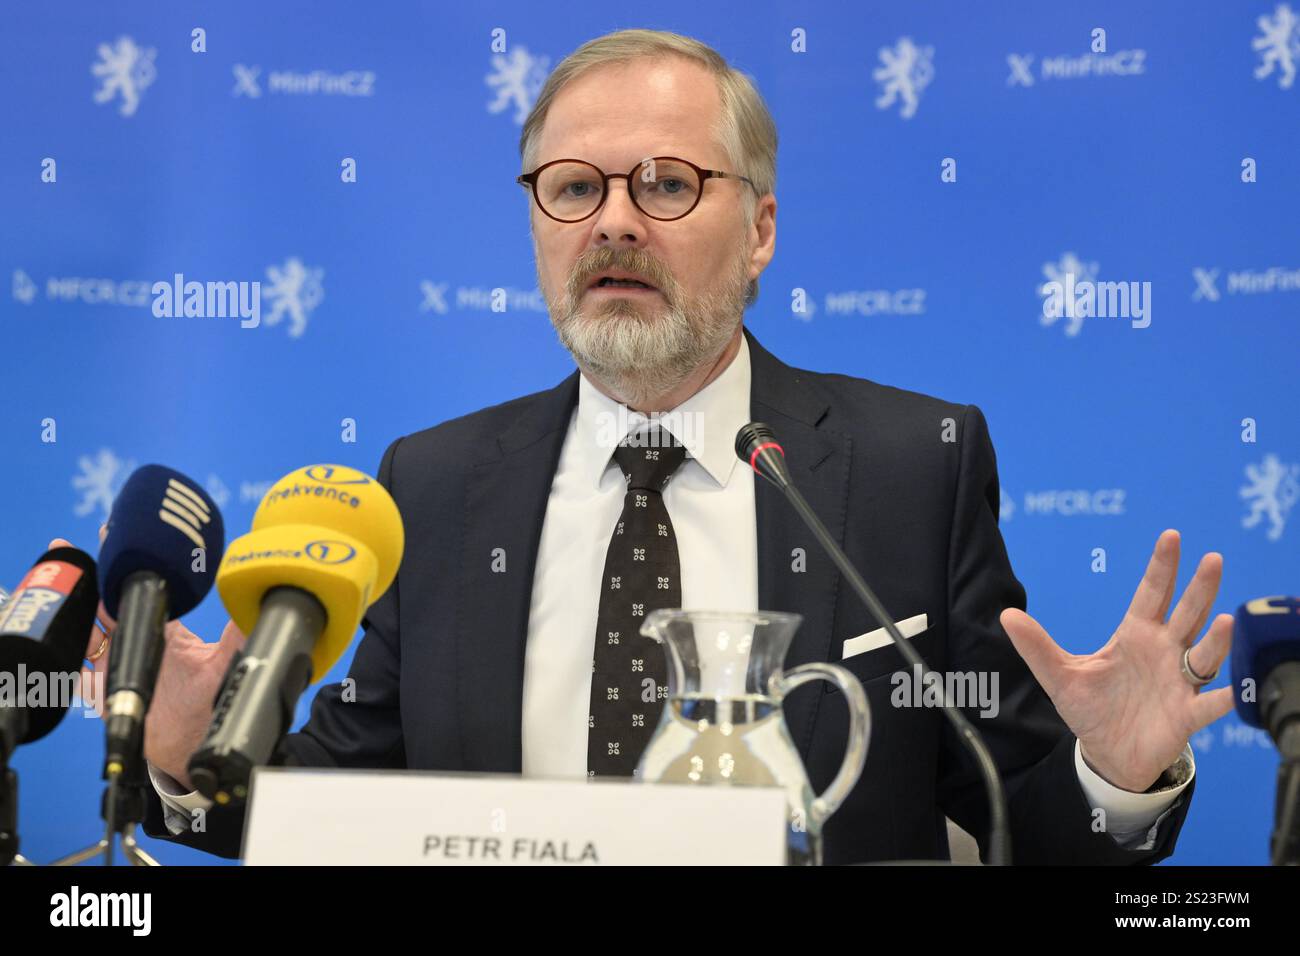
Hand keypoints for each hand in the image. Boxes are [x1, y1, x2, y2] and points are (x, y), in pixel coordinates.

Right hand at [53, 531, 246, 791]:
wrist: (193, 751)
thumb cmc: (212, 707)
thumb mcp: (229, 662)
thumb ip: (241, 632)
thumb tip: (263, 600)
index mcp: (169, 632)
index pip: (148, 591)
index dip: (133, 567)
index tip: (121, 537)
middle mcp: (143, 643)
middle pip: (114, 603)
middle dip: (100, 576)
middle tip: (86, 547)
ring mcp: (123, 662)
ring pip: (95, 626)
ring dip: (83, 605)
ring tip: (75, 581)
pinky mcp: (108, 684)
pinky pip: (85, 660)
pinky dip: (77, 644)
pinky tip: (73, 628)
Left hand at [999, 529, 1233, 791]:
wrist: (1108, 754)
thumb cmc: (1091, 708)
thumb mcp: (1060, 675)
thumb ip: (1037, 646)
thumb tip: (1006, 615)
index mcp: (1135, 635)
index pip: (1151, 594)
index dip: (1161, 567)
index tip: (1170, 537)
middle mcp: (1164, 652)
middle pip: (1186, 614)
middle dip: (1200, 588)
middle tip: (1212, 559)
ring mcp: (1179, 682)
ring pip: (1204, 654)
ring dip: (1216, 639)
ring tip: (1223, 620)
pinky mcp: (1187, 715)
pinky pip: (1210, 704)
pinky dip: (1222, 697)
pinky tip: (1234, 689)